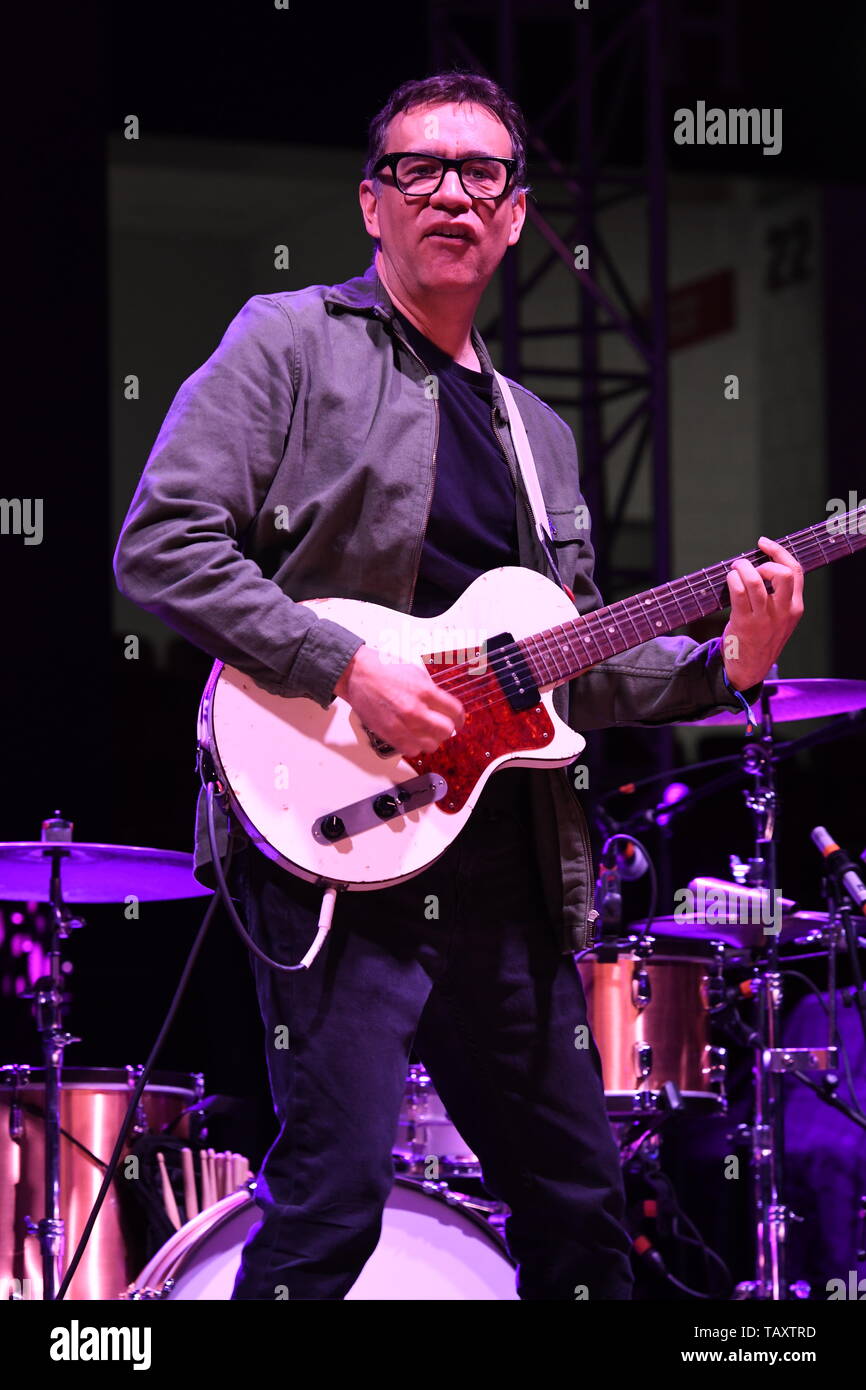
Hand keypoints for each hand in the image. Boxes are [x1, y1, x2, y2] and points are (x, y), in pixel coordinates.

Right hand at [333, 644, 464, 757]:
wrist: (358, 676)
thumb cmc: (383, 671)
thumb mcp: (416, 673)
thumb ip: (432, 691)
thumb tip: (442, 705)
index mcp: (425, 691)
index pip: (455, 711)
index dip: (460, 718)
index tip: (458, 721)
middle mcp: (415, 710)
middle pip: (446, 730)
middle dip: (447, 729)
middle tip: (443, 727)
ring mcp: (402, 724)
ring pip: (431, 745)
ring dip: (432, 740)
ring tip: (427, 733)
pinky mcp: (389, 735)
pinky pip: (411, 750)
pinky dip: (415, 747)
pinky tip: (412, 738)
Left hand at [722, 536, 804, 690]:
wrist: (750, 669)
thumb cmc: (761, 639)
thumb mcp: (779, 619)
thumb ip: (778, 598)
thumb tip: (760, 567)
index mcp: (794, 608)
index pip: (796, 572)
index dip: (780, 552)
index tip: (764, 543)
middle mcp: (783, 611)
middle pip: (783, 573)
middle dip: (765, 561)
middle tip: (750, 566)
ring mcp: (764, 618)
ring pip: (756, 580)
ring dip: (742, 568)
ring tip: (735, 569)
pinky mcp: (745, 623)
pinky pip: (739, 591)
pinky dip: (733, 579)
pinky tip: (729, 579)